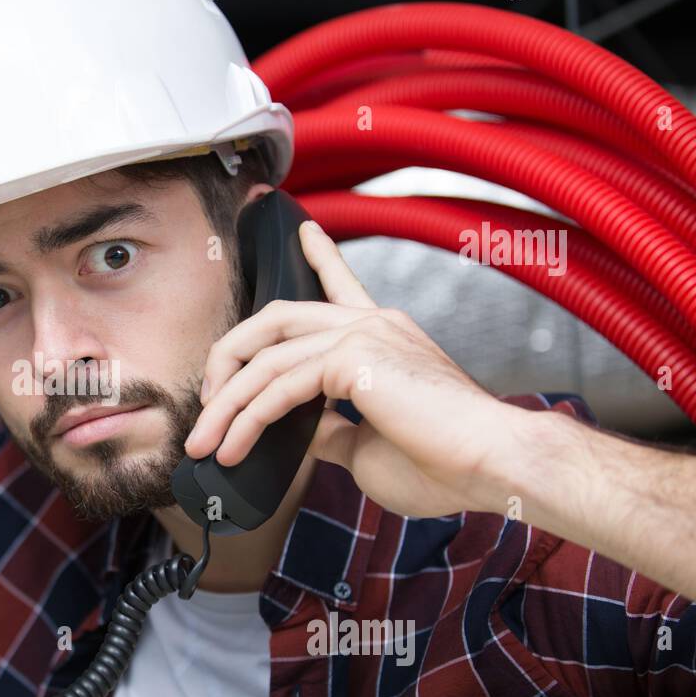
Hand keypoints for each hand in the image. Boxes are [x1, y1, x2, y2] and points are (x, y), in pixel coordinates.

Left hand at [183, 220, 527, 518]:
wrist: (490, 466)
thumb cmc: (442, 464)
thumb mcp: (367, 444)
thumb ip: (331, 428)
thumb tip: (300, 434)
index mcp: (382, 336)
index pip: (341, 284)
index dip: (319, 255)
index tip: (303, 230)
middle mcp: (371, 324)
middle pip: (274, 319)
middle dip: (228, 359)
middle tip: (206, 403)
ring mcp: (362, 335)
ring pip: (266, 358)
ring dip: (226, 405)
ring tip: (205, 444)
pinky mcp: (353, 358)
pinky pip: (279, 386)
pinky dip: (248, 419)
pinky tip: (234, 448)